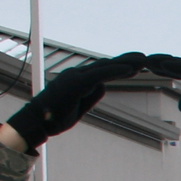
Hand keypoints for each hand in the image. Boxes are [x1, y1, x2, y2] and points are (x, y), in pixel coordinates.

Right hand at [0, 51, 144, 150]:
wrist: (37, 122)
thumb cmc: (55, 117)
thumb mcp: (79, 107)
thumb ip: (91, 96)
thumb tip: (103, 86)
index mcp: (77, 80)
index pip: (102, 71)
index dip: (119, 68)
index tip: (135, 67)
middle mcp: (77, 74)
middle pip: (106, 65)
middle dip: (126, 61)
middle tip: (144, 58)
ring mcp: (76, 77)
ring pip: (105, 67)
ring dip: (125, 63)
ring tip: (143, 60)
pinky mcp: (77, 83)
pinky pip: (100, 75)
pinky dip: (116, 71)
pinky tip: (130, 69)